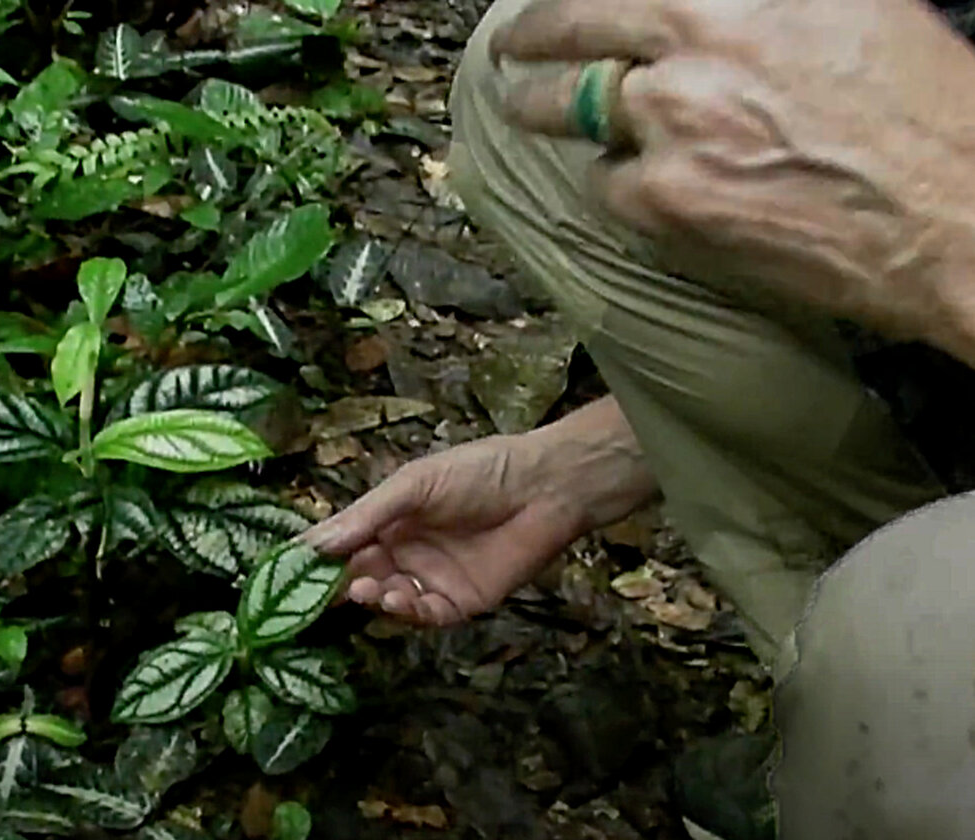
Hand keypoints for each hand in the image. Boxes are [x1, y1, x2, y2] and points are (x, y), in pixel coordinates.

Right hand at [302, 397, 657, 625]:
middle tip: (325, 590)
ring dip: (373, 598)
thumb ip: (366, 515)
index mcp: (387, 521)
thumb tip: (314, 543)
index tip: (286, 570)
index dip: (316, 558)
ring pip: (388, 600)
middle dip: (340, 585)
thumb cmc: (478, 472)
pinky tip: (397, 599)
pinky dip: (407, 612)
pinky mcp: (461, 603)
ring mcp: (431, 580)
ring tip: (368, 589)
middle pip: (359, 577)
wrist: (544, 488)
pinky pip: (425, 616)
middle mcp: (404, 553)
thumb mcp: (413, 484)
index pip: (342, 545)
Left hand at [491, 0, 974, 365]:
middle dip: (531, 40)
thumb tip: (696, 16)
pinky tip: (639, 183)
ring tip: (531, 111)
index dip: (574, 2)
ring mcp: (669, 123)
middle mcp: (691, 44)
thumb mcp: (846, 9)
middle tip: (512, 49)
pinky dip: (616, 183)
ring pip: (575, 114)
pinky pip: (607, 185)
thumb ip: (753, 9)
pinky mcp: (664, 200)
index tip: (552, 6)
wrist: (950, 214)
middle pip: (571, 31)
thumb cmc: (922, 108)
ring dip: (553, 113)